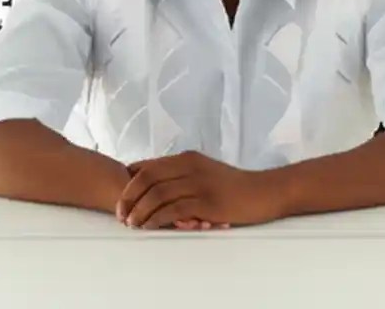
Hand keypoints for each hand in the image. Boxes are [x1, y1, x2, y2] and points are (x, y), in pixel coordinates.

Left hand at [115, 150, 279, 229]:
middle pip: (148, 177)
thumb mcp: (205, 172)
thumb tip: (154, 186)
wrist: (264, 192)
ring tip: (131, 223)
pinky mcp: (207, 202)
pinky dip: (157, 218)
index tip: (121, 198)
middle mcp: (191, 167)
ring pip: (157, 194)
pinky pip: (173, 209)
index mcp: (188, 159)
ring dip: (140, 210)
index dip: (130, 182)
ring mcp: (199, 184)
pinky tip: (150, 226)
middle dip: (129, 196)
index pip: (149, 166)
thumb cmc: (234, 186)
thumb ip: (182, 175)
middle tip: (120, 214)